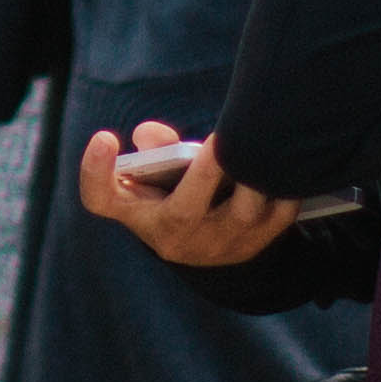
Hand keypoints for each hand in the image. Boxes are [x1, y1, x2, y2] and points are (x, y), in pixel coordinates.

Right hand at [79, 122, 297, 267]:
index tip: (105, 137)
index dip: (95, 170)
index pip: (101, 198)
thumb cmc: (176, 195)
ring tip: (259, 139)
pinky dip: (285, 182)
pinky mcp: (260, 241)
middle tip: (221, 137)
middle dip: (205, 172)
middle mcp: (176, 236)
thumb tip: (153, 135)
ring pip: (243, 212)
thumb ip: (155, 149)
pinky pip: (280, 210)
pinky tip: (285, 155)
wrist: (215, 246)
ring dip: (252, 174)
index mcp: (141, 214)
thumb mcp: (155, 177)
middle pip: (183, 212)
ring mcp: (220, 243)